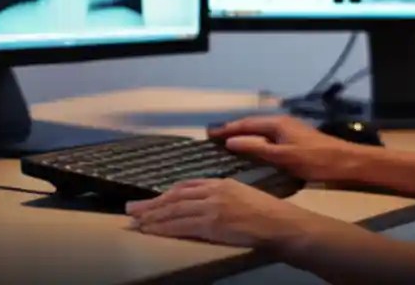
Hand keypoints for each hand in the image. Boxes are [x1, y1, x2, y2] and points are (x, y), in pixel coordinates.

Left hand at [126, 178, 327, 248]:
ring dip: (153, 216)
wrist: (282, 224)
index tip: (154, 200)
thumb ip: (224, 197)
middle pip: (175, 196)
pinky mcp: (212, 223)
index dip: (167, 194)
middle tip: (132, 209)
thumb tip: (207, 206)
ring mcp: (212, 207)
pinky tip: (152, 230)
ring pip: (174, 210)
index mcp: (221, 183)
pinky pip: (182, 225)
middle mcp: (213, 191)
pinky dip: (164, 228)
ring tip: (136, 221)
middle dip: (152, 204)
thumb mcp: (244, 195)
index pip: (186, 186)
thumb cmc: (269, 214)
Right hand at [207, 115, 368, 183]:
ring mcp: (288, 130)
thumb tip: (231, 141)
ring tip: (228, 143)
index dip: (227, 129)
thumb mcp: (283, 157)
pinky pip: (267, 137)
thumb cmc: (315, 160)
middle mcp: (281, 123)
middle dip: (233, 130)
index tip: (209, 133)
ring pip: (260, 130)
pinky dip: (255, 141)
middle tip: (214, 137)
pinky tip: (252, 149)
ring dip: (244, 135)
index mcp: (276, 124)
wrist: (345, 162)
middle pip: (251, 125)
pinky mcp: (294, 139)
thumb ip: (257, 148)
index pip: (246, 124)